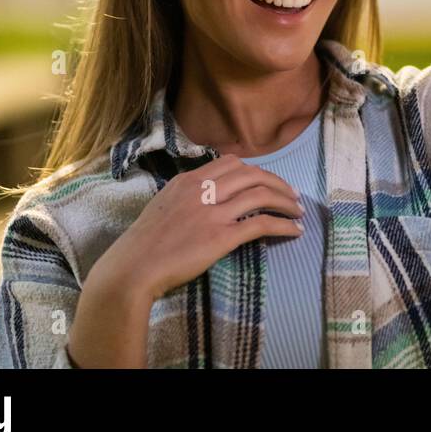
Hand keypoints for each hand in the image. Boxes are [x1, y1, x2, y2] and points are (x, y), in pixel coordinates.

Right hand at [92, 155, 305, 302]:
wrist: (132, 269)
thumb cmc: (144, 243)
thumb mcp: (164, 204)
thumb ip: (189, 194)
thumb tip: (212, 194)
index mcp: (188, 180)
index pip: (232, 163)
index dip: (257, 170)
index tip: (270, 181)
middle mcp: (202, 189)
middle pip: (252, 174)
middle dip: (278, 183)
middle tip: (293, 196)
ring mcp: (212, 212)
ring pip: (261, 195)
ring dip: (286, 202)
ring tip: (298, 212)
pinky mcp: (220, 236)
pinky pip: (262, 224)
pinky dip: (283, 225)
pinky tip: (294, 231)